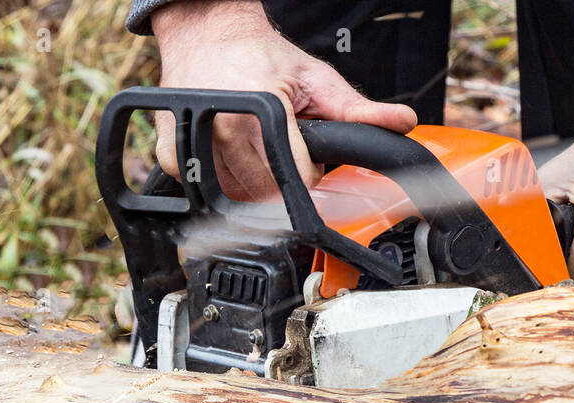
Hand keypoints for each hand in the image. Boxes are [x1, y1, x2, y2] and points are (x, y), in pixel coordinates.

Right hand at [152, 1, 416, 199]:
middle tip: (285, 159)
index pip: (296, 180)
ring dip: (251, 189)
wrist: (206, 34)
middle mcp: (225, 129)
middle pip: (265, 196)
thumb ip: (357, 108)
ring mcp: (194, 143)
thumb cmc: (259, 56)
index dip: (311, 182)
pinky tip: (230, 159)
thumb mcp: (315, 78)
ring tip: (258, 154)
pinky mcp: (172, 154)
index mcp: (264, 111)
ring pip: (234, 198)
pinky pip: (204, 191)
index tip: (311, 171)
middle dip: (282, 187)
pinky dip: (220, 184)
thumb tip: (400, 121)